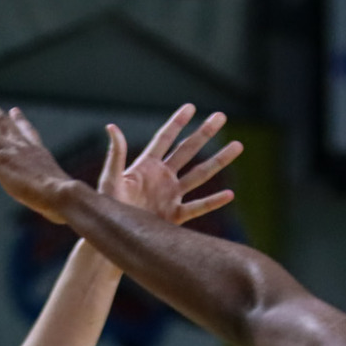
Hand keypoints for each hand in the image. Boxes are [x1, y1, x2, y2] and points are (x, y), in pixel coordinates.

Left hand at [0, 90, 80, 221]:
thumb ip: (53, 192)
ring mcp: (8, 151)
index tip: (13, 110)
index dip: (18, 120)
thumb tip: (59, 207)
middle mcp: (21, 146)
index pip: (26, 131)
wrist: (62, 193)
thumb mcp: (58, 192)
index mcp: (37, 152)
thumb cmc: (64, 200)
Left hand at [96, 104, 242, 224]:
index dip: (177, 123)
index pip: (164, 139)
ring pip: (200, 175)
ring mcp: (170, 196)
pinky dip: (213, 202)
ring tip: (238, 146)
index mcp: (145, 166)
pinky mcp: (175, 216)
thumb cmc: (107, 209)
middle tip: (221, 117)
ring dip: (218, 161)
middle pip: (187, 150)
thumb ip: (116, 155)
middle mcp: (162, 178)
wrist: (112, 238)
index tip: (191, 107)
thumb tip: (112, 127)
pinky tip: (229, 195)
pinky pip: (197, 207)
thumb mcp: (110, 179)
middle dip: (204, 133)